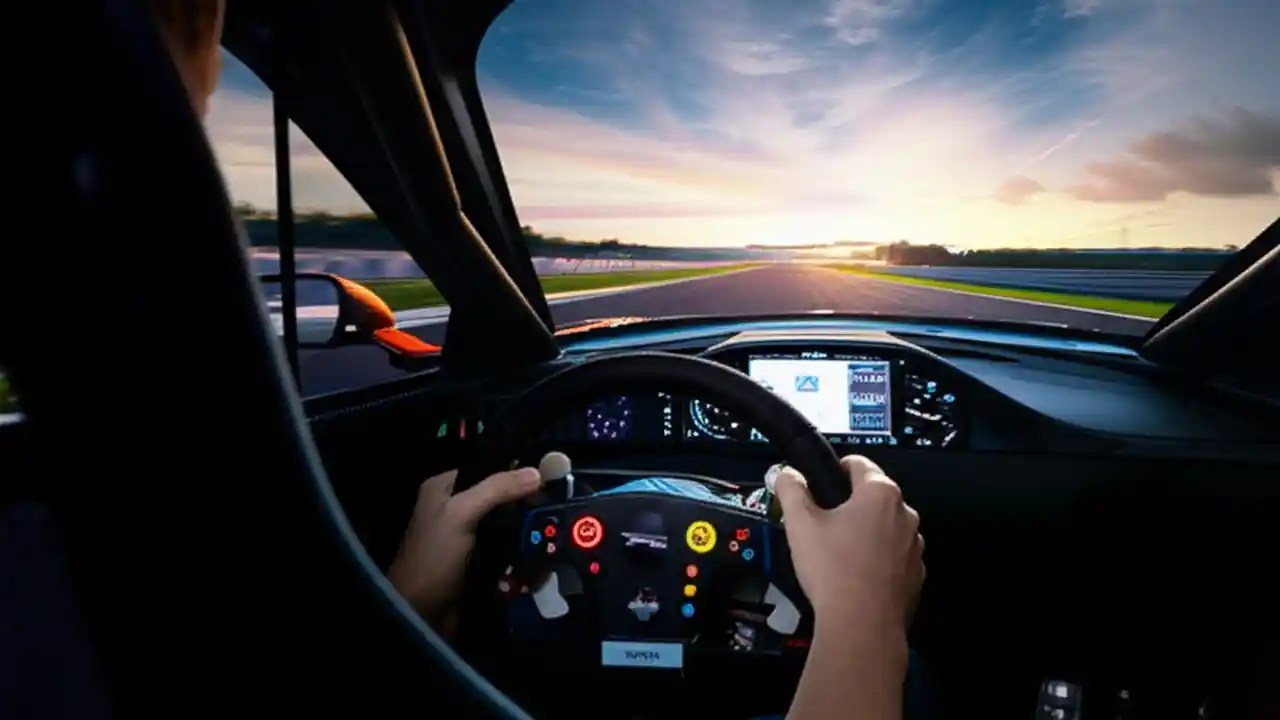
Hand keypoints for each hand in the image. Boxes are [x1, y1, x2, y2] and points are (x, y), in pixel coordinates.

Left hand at [387, 467, 542, 634]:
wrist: (421, 615)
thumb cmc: (434, 558)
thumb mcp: (460, 514)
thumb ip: (496, 489)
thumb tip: (536, 472)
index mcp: (444, 489)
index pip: (487, 469)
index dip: (515, 471)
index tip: (549, 476)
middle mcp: (456, 509)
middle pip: (500, 498)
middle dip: (526, 505)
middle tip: (557, 506)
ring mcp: (469, 538)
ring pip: (507, 525)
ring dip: (527, 530)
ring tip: (556, 530)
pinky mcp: (480, 563)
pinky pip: (508, 549)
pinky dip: (522, 551)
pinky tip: (543, 551)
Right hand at [773, 455, 923, 638]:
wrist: (862, 626)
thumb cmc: (833, 571)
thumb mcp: (800, 524)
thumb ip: (791, 490)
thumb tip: (786, 474)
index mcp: (880, 494)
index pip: (858, 464)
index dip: (835, 469)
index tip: (821, 482)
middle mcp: (905, 515)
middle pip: (873, 498)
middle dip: (849, 506)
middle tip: (822, 524)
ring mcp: (914, 547)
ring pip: (884, 529)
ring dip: (865, 534)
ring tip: (837, 555)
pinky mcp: (915, 575)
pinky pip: (893, 557)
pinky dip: (876, 561)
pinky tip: (854, 576)